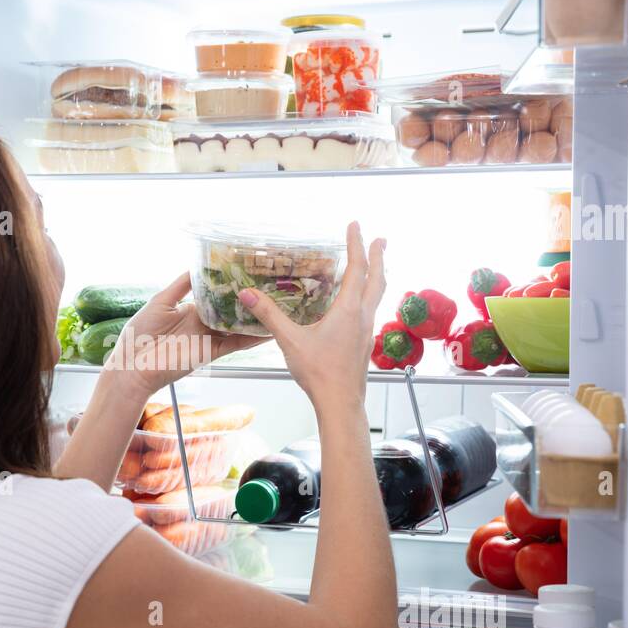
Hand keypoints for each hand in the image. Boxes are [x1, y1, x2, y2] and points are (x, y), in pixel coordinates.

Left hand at [101, 273, 266, 398]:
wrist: (133, 367)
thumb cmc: (140, 333)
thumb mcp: (160, 301)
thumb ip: (181, 285)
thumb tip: (197, 265)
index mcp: (190, 310)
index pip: (216, 295)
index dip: (230, 286)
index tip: (248, 273)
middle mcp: (202, 323)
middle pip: (230, 310)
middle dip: (248, 301)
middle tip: (271, 287)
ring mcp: (208, 338)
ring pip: (238, 326)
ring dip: (255, 319)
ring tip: (278, 306)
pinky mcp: (211, 352)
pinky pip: (235, 343)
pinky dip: (252, 338)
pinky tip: (268, 330)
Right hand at [238, 222, 385, 415]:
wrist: (340, 402)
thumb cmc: (319, 372)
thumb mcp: (290, 340)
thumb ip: (269, 315)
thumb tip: (247, 294)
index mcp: (348, 310)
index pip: (357, 268)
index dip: (356, 245)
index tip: (356, 225)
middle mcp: (362, 316)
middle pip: (377, 279)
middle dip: (379, 256)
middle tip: (381, 239)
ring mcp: (366, 331)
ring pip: (377, 296)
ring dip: (377, 276)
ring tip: (375, 266)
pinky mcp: (364, 344)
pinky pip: (370, 311)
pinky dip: (369, 296)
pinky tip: (358, 304)